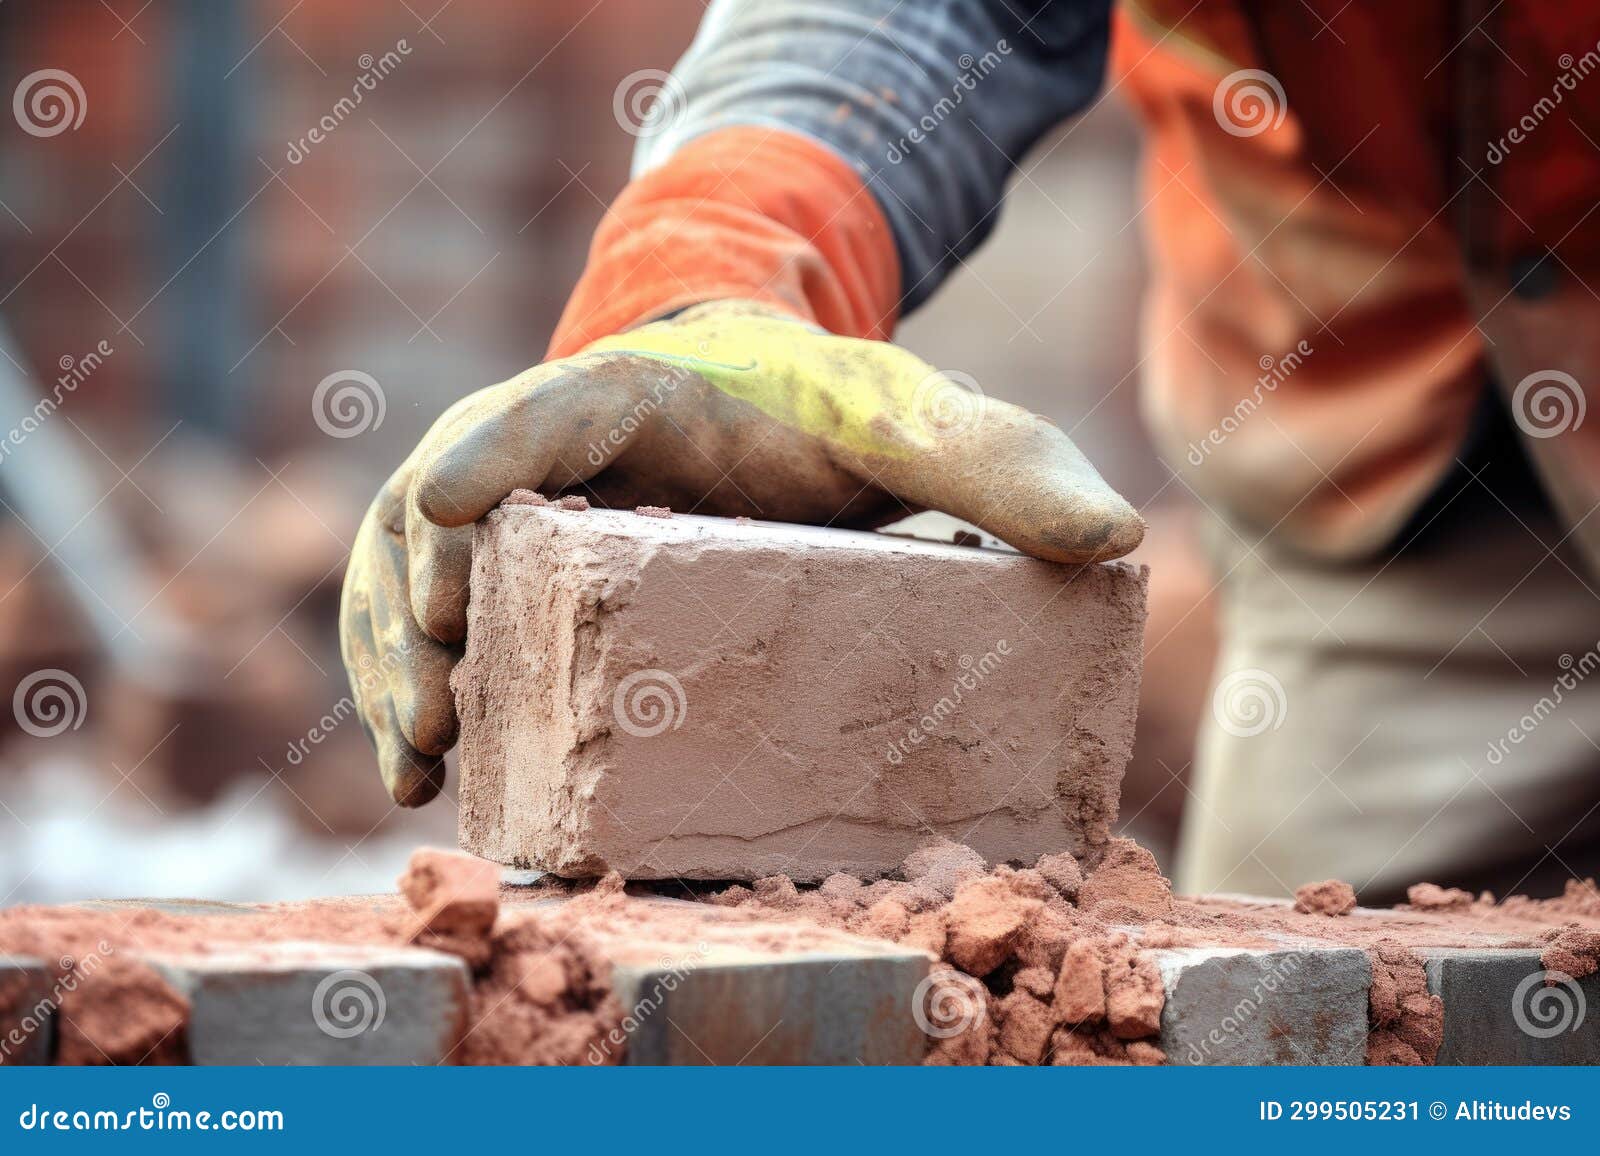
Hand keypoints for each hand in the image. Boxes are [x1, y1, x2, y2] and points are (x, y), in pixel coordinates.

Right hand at [339, 300, 1142, 804]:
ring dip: (401, 660)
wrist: (755, 396)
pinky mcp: (515, 576)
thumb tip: (1114, 540)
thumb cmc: (826, 411)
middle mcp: (552, 453)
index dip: (495, 446)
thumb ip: (1004, 467)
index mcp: (637, 395)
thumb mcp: (920, 423)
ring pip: (412, 572)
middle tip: (445, 687)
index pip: (550, 405)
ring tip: (423, 756)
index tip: (449, 500)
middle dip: (424, 597)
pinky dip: (409, 680)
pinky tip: (425, 771)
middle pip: (445, 508)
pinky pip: (426, 615)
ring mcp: (518, 515)